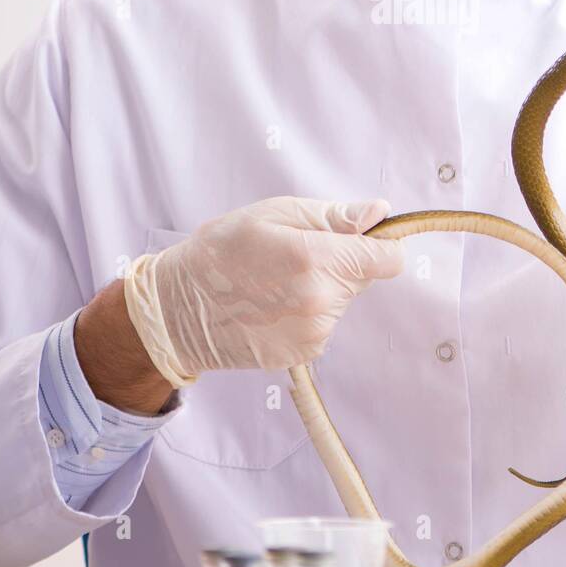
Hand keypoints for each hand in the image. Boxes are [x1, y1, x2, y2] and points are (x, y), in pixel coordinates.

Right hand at [123, 196, 404, 383]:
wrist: (178, 309)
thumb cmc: (222, 250)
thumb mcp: (274, 213)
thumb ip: (334, 215)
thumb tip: (380, 212)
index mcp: (315, 259)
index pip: (387, 259)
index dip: (382, 244)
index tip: (366, 237)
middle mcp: (320, 301)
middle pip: (363, 277)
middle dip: (343, 261)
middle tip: (297, 254)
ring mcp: (313, 332)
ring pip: (342, 300)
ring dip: (324, 288)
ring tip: (277, 280)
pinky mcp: (303, 353)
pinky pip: (324, 324)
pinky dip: (308, 313)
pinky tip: (273, 305)